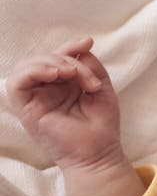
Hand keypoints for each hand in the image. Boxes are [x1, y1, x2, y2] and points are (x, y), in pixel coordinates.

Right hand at [6, 37, 125, 169]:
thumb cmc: (101, 123)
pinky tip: (54, 75)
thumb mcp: (100, 86)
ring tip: (70, 74)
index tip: (86, 43)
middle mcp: (45, 90)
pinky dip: (33, 71)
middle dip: (64, 57)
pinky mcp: (26, 109)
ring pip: (26, 66)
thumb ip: (90, 64)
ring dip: (50, 62)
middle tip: (82, 74)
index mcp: (62, 84)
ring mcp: (34, 99)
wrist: (99, 152)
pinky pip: (16, 83)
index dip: (69, 46)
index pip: (56, 56)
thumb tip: (83, 43)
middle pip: (42, 58)